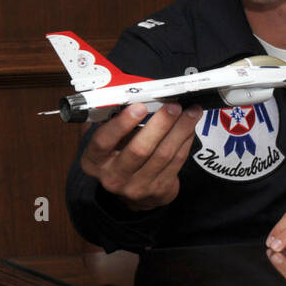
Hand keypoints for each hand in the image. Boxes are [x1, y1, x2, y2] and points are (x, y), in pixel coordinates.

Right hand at [79, 103, 201, 210]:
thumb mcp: (108, 140)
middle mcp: (113, 177)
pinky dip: (185, 141)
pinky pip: (176, 162)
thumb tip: (134, 95)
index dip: (121, 124)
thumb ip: (114, 121)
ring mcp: (137, 187)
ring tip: (190, 112)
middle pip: (140, 150)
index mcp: (94, 161)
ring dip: (180, 129)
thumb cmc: (118, 155)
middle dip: (160, 124)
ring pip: (163, 155)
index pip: (103, 141)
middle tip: (173, 105)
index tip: (139, 106)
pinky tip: (189, 127)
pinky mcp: (159, 190)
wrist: (130, 188)